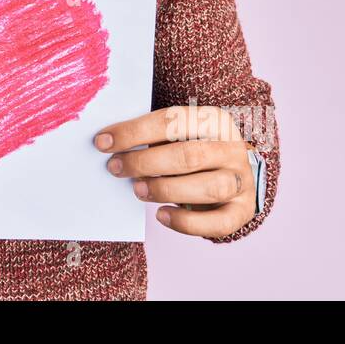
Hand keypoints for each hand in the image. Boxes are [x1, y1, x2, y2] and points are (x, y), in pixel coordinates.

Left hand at [94, 104, 256, 238]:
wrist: (234, 174)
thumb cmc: (194, 150)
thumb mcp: (180, 135)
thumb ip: (154, 137)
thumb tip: (110, 143)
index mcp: (215, 120)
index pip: (172, 121)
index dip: (134, 132)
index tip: (103, 142)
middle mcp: (232, 149)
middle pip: (189, 155)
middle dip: (145, 162)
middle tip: (115, 167)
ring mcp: (241, 181)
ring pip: (207, 188)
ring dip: (165, 189)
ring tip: (137, 190)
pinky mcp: (241, 212)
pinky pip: (216, 222)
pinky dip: (185, 222)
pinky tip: (161, 214)